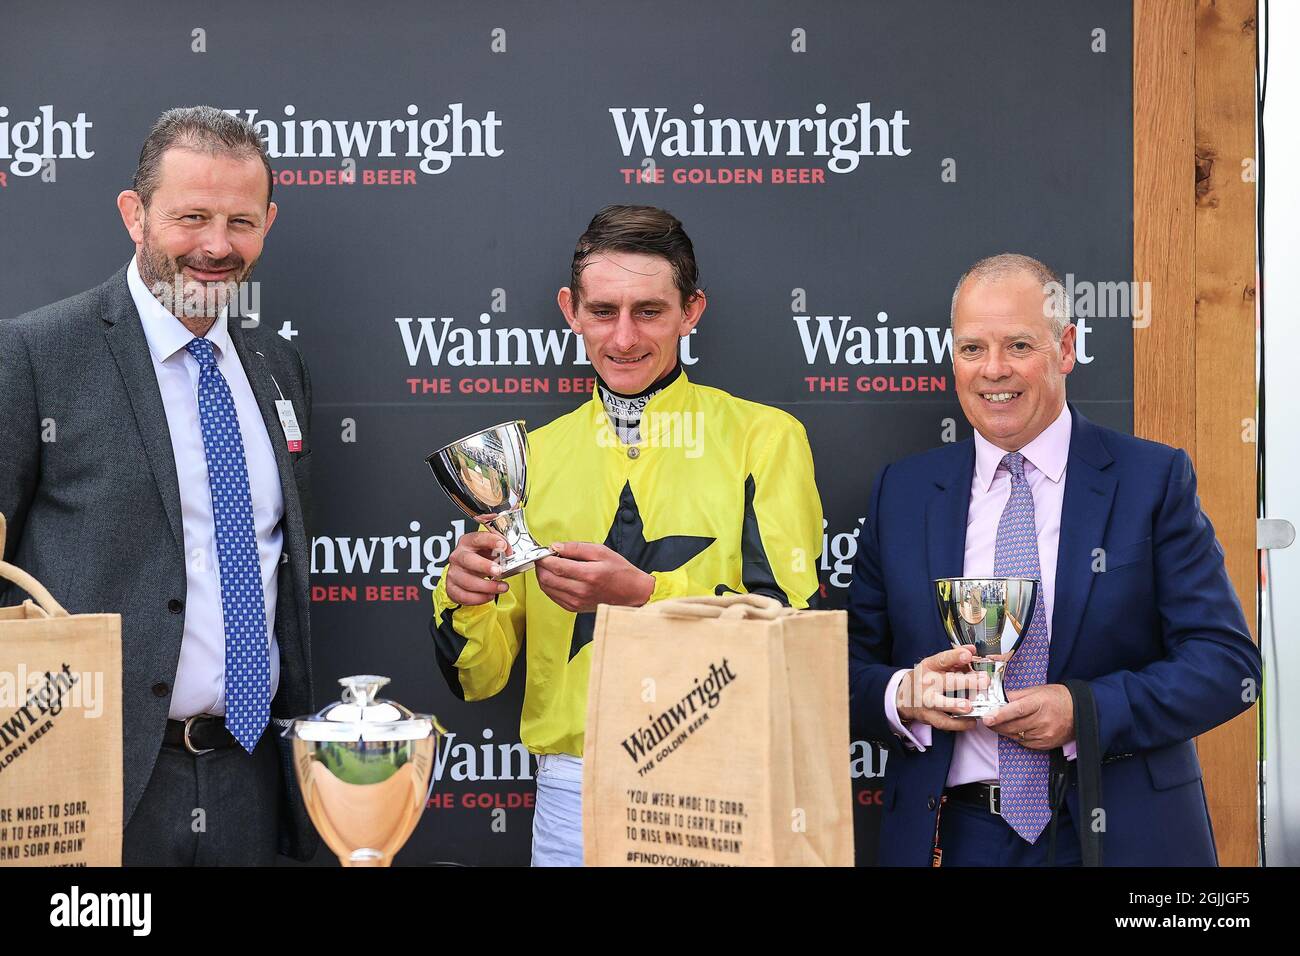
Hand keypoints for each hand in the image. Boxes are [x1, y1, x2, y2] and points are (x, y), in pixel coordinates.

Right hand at [444, 530, 511, 605]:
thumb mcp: (491, 548)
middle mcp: (458, 556)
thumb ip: (501, 547)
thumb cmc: (481, 558)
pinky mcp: (452, 587)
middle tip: (499, 571)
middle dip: (485, 566)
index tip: (503, 546)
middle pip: (468, 560)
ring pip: (467, 582)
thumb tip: (509, 551)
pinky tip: (489, 595)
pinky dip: (479, 598)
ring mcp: (453, 572)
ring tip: (501, 587)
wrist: (469, 571)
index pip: (478, 538)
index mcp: (468, 542)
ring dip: (487, 587)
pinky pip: (464, 596)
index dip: (491, 541)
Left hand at [534, 541, 654, 612]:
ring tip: (551, 566)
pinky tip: (557, 577)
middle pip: (547, 578)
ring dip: (543, 575)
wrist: (631, 592)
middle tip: (544, 557)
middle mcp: (581, 591)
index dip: (544, 557)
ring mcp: (576, 602)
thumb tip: (556, 546)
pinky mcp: (574, 608)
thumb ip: (576, 548)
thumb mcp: (601, 551)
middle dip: (541, 566)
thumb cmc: (620, 571)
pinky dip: (550, 586)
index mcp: (588, 574)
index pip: (556, 566)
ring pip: (547, 588)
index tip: (543, 551)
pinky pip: (553, 596)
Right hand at [896, 647, 989, 731]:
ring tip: (970, 706)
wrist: (905, 697)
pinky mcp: (928, 716)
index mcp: (930, 666)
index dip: (955, 656)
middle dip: (966, 682)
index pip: (942, 659)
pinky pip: (943, 722)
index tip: (968, 655)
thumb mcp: (936, 664)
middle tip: (984, 681)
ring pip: (940, 704)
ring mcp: (927, 700)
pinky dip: (958, 724)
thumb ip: (955, 657)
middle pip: (946, 682)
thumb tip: (972, 649)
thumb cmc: (926, 679)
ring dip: (955, 705)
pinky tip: (971, 722)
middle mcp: (927, 683)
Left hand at [983, 684, 1074, 749]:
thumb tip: (998, 699)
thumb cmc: (1057, 698)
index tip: (987, 717)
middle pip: (1013, 726)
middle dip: (996, 724)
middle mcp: (1043, 720)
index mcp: (1039, 703)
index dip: (1000, 715)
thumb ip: (1016, 695)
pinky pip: (1024, 743)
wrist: (1080, 711)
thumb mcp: (1037, 690)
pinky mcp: (1045, 744)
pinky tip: (1014, 730)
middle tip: (986, 720)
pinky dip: (1016, 737)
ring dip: (1005, 731)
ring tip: (998, 724)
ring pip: (1016, 736)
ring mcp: (1045, 734)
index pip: (1017, 710)